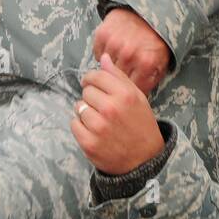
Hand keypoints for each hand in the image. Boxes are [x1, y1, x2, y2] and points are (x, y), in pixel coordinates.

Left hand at [71, 53, 165, 174]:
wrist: (144, 160)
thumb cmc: (141, 125)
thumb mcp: (137, 98)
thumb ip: (119, 77)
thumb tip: (103, 57)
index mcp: (124, 95)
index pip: (96, 76)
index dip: (92, 79)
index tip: (93, 84)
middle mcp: (111, 109)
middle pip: (86, 91)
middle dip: (92, 97)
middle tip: (102, 108)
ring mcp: (98, 127)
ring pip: (79, 107)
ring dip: (86, 112)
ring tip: (100, 120)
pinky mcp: (89, 143)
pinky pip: (74, 124)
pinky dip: (81, 126)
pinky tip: (94, 131)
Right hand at [92, 8, 171, 94]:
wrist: (146, 10)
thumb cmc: (154, 39)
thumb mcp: (161, 61)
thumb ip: (151, 80)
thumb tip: (138, 98)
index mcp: (146, 63)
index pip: (131, 89)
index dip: (129, 92)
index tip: (127, 91)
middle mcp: (129, 54)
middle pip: (115, 80)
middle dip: (118, 81)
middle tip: (121, 77)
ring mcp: (114, 44)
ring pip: (104, 68)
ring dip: (109, 67)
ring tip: (118, 61)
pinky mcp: (102, 35)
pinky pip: (97, 54)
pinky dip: (102, 55)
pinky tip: (112, 50)